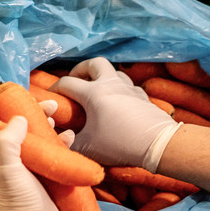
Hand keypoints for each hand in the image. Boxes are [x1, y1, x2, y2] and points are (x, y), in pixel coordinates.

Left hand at [0, 116, 64, 210]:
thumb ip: (7, 142)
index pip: (12, 129)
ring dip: (56, 135)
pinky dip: (65, 150)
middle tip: (56, 110)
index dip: (26, 113)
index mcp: (2, 160)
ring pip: (47, 148)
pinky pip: (60, 162)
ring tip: (66, 128)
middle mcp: (18, 166)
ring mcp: (36, 176)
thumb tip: (18, 118)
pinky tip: (72, 142)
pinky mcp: (53, 186)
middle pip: (31, 136)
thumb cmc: (16, 202)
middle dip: (43, 121)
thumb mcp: (6, 169)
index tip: (43, 104)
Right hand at [51, 57, 180, 171]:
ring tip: (96, 92)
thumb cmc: (118, 144)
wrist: (158, 144)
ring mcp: (130, 89)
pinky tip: (117, 104)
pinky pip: (129, 86)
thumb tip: (61, 137)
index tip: (50, 98)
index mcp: (93, 93)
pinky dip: (119, 90)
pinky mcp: (144, 97)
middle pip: (94, 63)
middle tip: (76, 82)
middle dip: (81, 69)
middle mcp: (112, 84)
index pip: (66, 83)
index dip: (54, 88)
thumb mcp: (86, 147)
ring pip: (114, 72)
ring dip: (102, 78)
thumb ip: (68, 141)